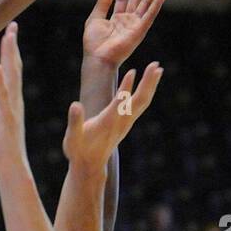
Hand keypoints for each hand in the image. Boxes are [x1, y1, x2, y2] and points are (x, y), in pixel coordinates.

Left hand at [0, 22, 28, 179]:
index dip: (10, 53)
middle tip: (12, 25)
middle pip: (14, 69)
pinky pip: (5, 98)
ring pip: (11, 79)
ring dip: (9, 57)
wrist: (10, 171)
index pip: (12, 72)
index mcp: (11, 102)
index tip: (10, 32)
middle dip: (12, 47)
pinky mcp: (8, 121)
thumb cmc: (3, 153)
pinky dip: (1, 83)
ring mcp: (12, 110)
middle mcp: (14, 102)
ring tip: (8, 37)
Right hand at [63, 60, 162, 176]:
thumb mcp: (72, 138)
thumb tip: (75, 105)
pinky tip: (149, 81)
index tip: (132, 72)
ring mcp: (126, 123)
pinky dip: (146, 91)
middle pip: (139, 100)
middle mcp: (121, 122)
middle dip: (148, 82)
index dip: (125, 88)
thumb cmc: (78, 150)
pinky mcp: (126, 123)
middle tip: (156, 65)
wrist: (90, 165)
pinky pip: (139, 104)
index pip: (119, 103)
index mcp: (108, 123)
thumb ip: (75, 122)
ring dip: (151, 84)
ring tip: (158, 68)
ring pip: (143, 102)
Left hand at [83, 0, 168, 66]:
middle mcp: (128, 20)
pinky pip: (151, 14)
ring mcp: (136, 25)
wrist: (98, 58)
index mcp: (117, 18)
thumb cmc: (94, 44)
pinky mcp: (141, 30)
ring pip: (146, 2)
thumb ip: (103, 2)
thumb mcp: (94, 19)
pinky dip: (158, 3)